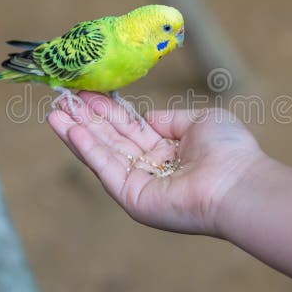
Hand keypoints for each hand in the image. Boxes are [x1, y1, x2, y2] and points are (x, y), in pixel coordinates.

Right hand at [48, 92, 262, 235]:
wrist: (238, 182)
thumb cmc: (228, 151)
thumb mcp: (198, 121)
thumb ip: (168, 119)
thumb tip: (145, 118)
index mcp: (168, 151)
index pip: (129, 128)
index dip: (107, 111)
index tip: (85, 92)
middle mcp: (151, 168)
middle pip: (111, 139)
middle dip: (86, 119)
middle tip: (60, 98)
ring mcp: (140, 185)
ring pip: (103, 153)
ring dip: (77, 133)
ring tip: (53, 112)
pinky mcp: (133, 199)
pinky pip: (106, 170)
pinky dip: (87, 150)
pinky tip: (70, 130)